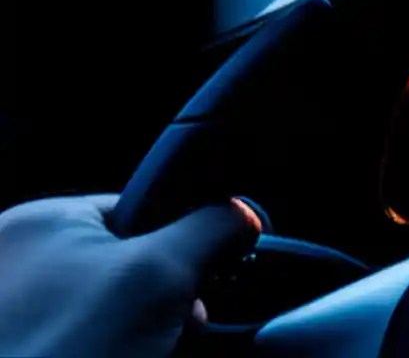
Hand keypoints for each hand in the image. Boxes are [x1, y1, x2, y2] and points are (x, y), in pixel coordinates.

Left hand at [0, 194, 258, 356]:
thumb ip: (211, 228)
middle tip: (182, 324)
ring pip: (116, 302)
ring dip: (152, 323)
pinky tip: (140, 353)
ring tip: (158, 346)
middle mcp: (23, 259)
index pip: (139, 206)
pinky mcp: (35, 344)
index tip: (206, 276)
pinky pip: (96, 333)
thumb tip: (244, 215)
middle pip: (130, 256)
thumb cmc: (75, 345)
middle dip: (168, 291)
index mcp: (42, 221)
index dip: (183, 237)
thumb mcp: (161, 271)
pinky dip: (126, 344)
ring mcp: (23, 309)